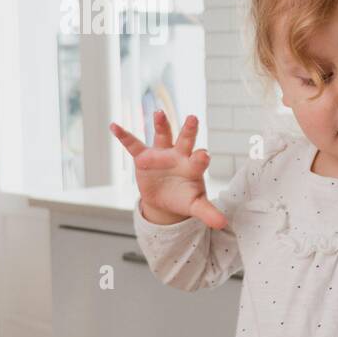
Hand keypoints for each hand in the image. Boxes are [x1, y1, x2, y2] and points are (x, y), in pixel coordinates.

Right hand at [109, 111, 227, 229]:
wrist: (165, 198)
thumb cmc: (184, 197)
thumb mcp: (195, 206)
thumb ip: (209, 212)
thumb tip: (222, 224)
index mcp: (194, 167)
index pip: (199, 160)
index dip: (201, 157)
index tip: (204, 154)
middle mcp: (179, 156)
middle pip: (186, 140)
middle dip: (189, 130)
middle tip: (193, 118)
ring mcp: (162, 154)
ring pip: (163, 136)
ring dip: (161, 124)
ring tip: (159, 113)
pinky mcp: (144, 158)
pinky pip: (134, 145)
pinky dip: (124, 136)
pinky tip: (114, 126)